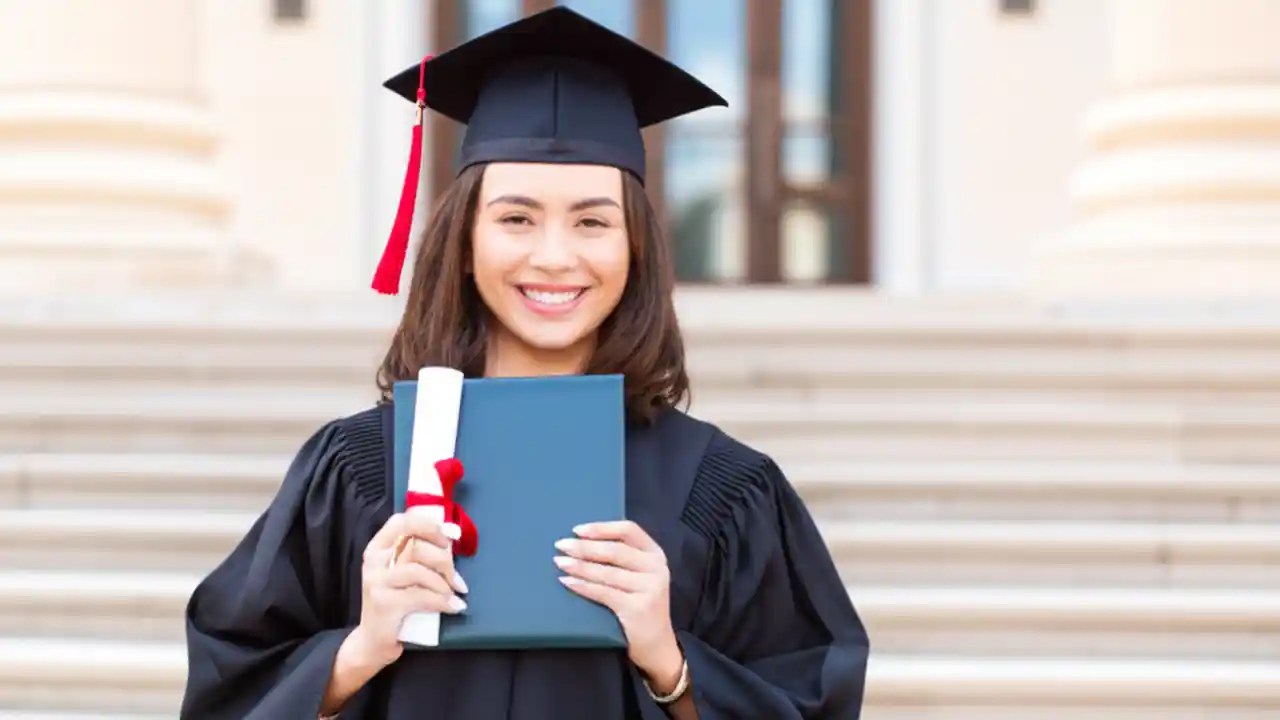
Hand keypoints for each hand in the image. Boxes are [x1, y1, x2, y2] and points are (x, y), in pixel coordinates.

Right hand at [352, 510, 468, 668]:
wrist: (373, 641)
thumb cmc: (396, 601)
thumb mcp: (404, 572)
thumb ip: (421, 553)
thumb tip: (453, 536)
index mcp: (379, 546)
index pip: (403, 521)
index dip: (430, 526)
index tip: (449, 539)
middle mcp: (374, 560)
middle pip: (416, 545)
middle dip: (443, 560)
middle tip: (455, 578)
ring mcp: (376, 581)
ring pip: (419, 570)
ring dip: (444, 583)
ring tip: (454, 594)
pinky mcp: (383, 603)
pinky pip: (420, 596)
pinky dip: (442, 601)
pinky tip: (453, 606)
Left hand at [555, 521, 683, 688]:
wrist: (657, 645)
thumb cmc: (640, 603)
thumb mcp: (639, 575)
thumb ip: (621, 557)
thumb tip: (581, 540)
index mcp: (655, 553)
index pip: (628, 530)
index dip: (601, 528)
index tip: (577, 530)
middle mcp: (656, 568)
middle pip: (615, 550)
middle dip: (585, 547)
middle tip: (560, 545)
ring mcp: (649, 588)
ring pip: (607, 572)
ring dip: (580, 566)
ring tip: (559, 562)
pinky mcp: (638, 608)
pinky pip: (604, 593)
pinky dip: (583, 586)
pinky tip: (568, 582)